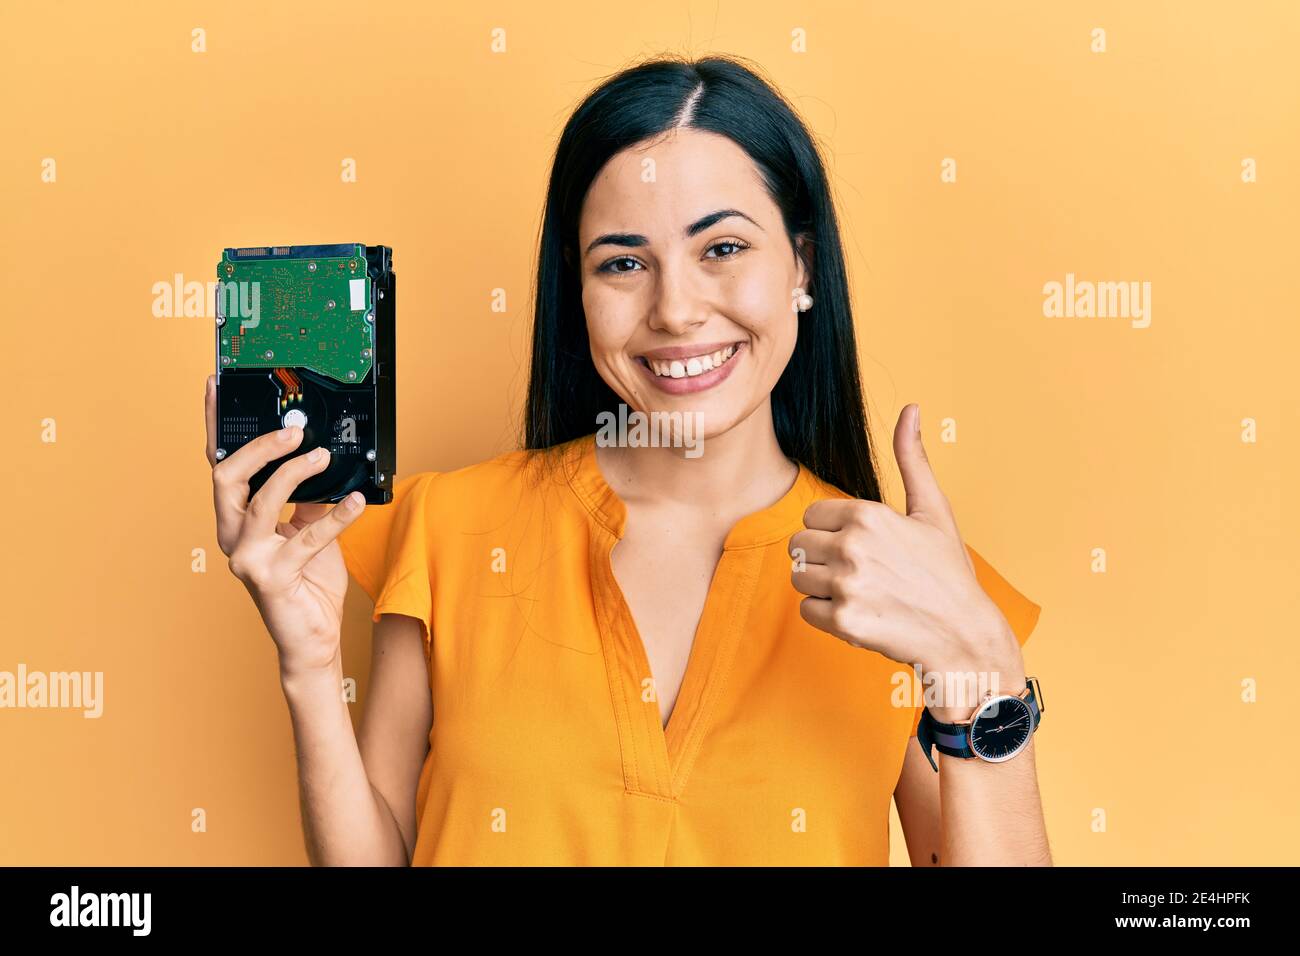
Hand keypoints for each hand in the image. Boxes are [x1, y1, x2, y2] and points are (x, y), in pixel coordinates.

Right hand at [205, 374, 365, 676]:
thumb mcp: (312, 529)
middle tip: (294, 430)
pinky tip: (356, 502)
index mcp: (237, 518)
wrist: (313, 638)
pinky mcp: (272, 579)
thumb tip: (322, 457)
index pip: (221, 464)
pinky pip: (306, 538)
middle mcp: (233, 536)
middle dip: (260, 447)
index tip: (217, 386)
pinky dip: (336, 516)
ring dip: (295, 473)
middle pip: (228, 477)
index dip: (214, 425)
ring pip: (261, 501)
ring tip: (324, 457)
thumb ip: (309, 497)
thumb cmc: (310, 583)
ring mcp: (248, 559)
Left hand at [788, 404, 1022, 717]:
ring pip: (798, 577)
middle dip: (821, 558)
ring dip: (821, 587)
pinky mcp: (843, 621)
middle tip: (857, 572)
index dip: (831, 531)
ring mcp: (846, 585)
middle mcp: (852, 546)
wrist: (965, 635)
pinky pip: (807, 610)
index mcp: (868, 514)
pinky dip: (826, 616)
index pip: (811, 515)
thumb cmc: (949, 572)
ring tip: (858, 592)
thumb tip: (911, 409)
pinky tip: (859, 614)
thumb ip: (912, 460)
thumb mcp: (933, 510)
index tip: (858, 546)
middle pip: (799, 545)